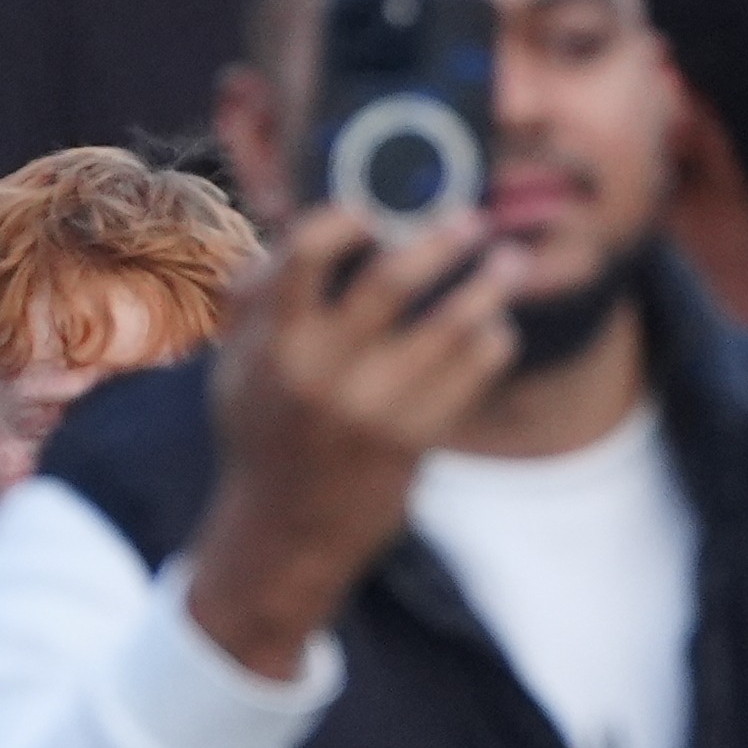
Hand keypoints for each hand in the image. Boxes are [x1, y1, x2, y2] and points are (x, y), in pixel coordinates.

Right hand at [178, 206, 508, 678]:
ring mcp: (373, 407)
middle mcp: (323, 370)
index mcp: (274, 341)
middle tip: (473, 220)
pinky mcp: (413, 440)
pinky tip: (496, 329)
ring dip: (490, 285)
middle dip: (441, 240)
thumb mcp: (236, 367)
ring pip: (451, 325)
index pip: (306, 253)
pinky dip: (492, 342)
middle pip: (392, 280)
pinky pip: (472, 374)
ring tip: (511, 263)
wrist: (284, 534)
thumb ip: (256, 301)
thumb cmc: (264, 434)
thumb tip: (290, 226)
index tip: (373, 214)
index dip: (344, 220)